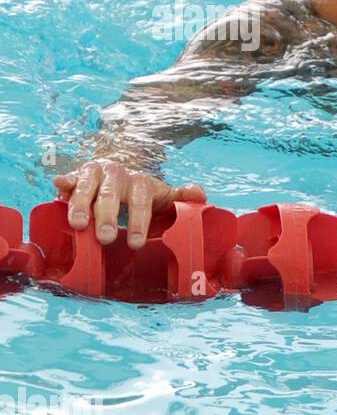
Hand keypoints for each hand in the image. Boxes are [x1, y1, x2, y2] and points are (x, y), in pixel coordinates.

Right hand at [52, 161, 206, 248]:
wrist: (120, 170)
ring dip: (82, 205)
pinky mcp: (77, 174)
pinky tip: (58, 185)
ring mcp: (96, 173)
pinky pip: (71, 178)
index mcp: (140, 183)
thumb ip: (181, 197)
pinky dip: (65, 182)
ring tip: (79, 226)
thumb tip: (199, 194)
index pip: (141, 203)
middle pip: (111, 196)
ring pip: (88, 188)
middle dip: (108, 217)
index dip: (139, 223)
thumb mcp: (162, 194)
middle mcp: (117, 175)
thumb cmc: (142, 192)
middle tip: (106, 238)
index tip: (136, 244)